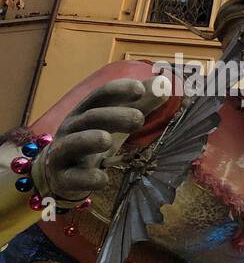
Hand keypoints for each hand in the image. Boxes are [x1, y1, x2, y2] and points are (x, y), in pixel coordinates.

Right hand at [31, 79, 162, 202]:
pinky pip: (72, 177)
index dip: (118, 90)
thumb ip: (140, 103)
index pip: (101, 95)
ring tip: (107, 139)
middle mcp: (73, 128)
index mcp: (88, 111)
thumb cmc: (92, 138)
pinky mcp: (63, 177)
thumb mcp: (115, 119)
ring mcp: (65, 152)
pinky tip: (102, 179)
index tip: (139, 88)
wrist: (59, 170)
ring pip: (73, 143)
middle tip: (138, 118)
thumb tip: (165, 83)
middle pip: (90, 117)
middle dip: (113, 115)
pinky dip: (87, 177)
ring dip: (89, 139)